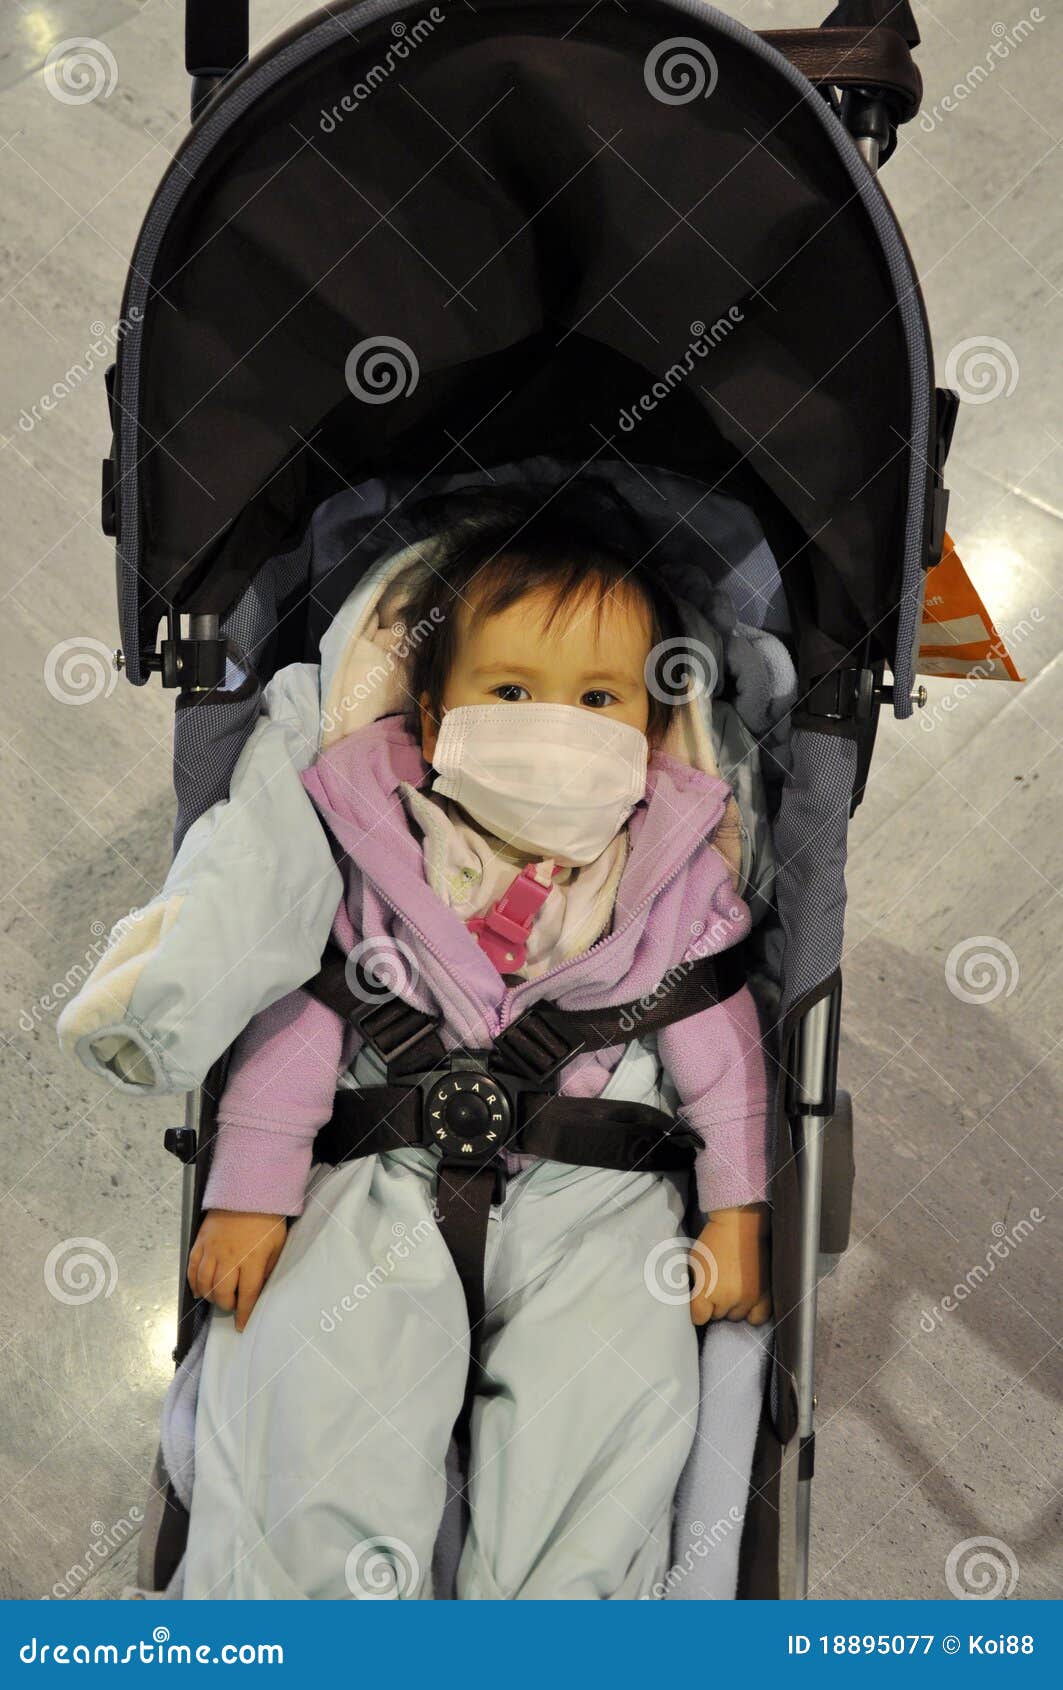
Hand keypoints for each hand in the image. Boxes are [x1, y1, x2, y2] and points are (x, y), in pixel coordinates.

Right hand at [187, 1209, 287, 1331]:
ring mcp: (212, 1249)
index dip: (244, 1313)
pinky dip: (193, 1282)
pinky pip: (192, 1267)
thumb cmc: (267, 1219)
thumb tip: (260, 1289)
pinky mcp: (201, 1242)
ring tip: (217, 1297)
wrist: (248, 1191)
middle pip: (222, 1292)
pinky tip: (199, 1289)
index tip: (241, 1325)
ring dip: (210, 1295)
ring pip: (204, 1283)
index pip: (247, 1294)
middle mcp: (230, 1257)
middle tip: (230, 1305)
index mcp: (252, 1259)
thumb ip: (268, 1268)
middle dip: (226, 1304)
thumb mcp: (278, 1244)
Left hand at [690, 1202, 771, 1325]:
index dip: (698, 1309)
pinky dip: (752, 1311)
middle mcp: (728, 1300)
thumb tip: (694, 1301)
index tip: (700, 1301)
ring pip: (736, 1316)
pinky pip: (758, 1317)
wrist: (741, 1225)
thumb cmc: (714, 1240)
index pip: (699, 1318)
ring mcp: (748, 1299)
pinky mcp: (765, 1295)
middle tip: (718, 1286)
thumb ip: (694, 1286)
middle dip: (716, 1304)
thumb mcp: (694, 1262)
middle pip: (718, 1316)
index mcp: (707, 1292)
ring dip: (733, 1306)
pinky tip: (747, 1300)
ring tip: (733, 1288)